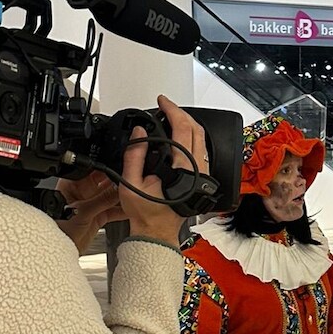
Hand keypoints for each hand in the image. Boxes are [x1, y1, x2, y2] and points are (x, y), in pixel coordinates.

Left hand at [55, 171, 126, 253]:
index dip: (106, 168)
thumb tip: (119, 188)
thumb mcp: (83, 211)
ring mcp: (91, 205)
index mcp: (73, 185)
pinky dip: (122, 210)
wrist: (59, 251)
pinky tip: (131, 209)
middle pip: (104, 183)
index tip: (120, 167)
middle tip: (130, 182)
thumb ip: (103, 199)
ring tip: (133, 195)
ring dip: (121, 197)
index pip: (92, 171)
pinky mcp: (98, 217)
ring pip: (110, 197)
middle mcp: (82, 193)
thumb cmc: (59, 228)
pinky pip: (113, 210)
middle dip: (117, 182)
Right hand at [120, 94, 205, 245]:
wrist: (157, 232)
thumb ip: (134, 155)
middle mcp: (197, 169)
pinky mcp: (201, 177)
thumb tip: (139, 132)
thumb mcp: (130, 183)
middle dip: (181, 112)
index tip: (162, 101)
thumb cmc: (146, 213)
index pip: (182, 129)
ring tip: (172, 117)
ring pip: (202, 139)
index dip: (172, 110)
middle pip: (196, 130)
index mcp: (181, 168)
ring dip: (188, 124)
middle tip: (166, 105)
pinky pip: (201, 150)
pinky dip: (191, 136)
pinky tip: (180, 135)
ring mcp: (202, 173)